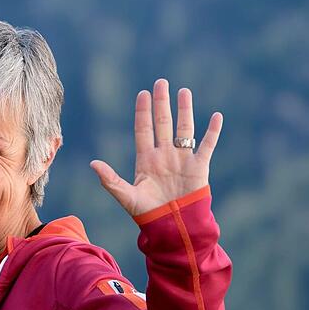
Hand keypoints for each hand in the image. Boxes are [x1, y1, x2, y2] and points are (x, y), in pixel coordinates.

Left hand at [90, 79, 222, 216]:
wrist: (172, 227)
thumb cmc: (147, 214)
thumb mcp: (126, 196)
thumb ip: (110, 180)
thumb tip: (93, 163)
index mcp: (146, 160)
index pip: (143, 130)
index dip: (143, 112)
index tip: (142, 94)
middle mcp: (164, 155)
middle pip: (162, 123)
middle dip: (161, 103)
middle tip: (161, 82)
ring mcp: (181, 160)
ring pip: (183, 129)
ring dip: (184, 110)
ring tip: (184, 91)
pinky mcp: (198, 167)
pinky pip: (206, 145)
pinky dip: (212, 131)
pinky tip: (215, 116)